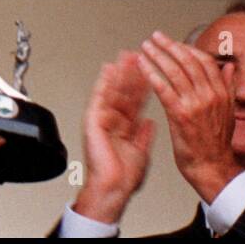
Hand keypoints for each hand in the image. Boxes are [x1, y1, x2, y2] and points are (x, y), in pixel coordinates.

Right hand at [73, 51, 154, 223]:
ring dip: (120, 72)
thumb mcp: (141, 152)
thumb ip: (144, 136)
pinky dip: (104, 83)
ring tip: (127, 55)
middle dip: (132, 73)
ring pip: (113, 91)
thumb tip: (150, 123)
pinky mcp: (93, 121)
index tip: (150, 70)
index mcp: (124, 128)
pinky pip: (99, 97)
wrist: (114, 189)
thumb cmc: (124, 178)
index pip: (136, 101)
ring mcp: (102, 119)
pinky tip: (109, 69)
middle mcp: (112, 120)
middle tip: (139, 54)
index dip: (143, 85)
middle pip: (124, 92)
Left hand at [138, 30, 241, 202]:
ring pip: (174, 71)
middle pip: (188, 62)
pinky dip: (151, 74)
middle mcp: (210, 96)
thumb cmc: (215, 142)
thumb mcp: (228, 111)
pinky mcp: (180, 114)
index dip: (186, 48)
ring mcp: (195, 105)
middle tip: (154, 37)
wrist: (212, 167)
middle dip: (169, 46)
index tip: (171, 42)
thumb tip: (227, 66)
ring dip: (157, 56)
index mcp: (221, 93)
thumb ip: (226, 87)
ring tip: (144, 48)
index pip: (203, 61)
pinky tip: (141, 66)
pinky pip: (164, 88)